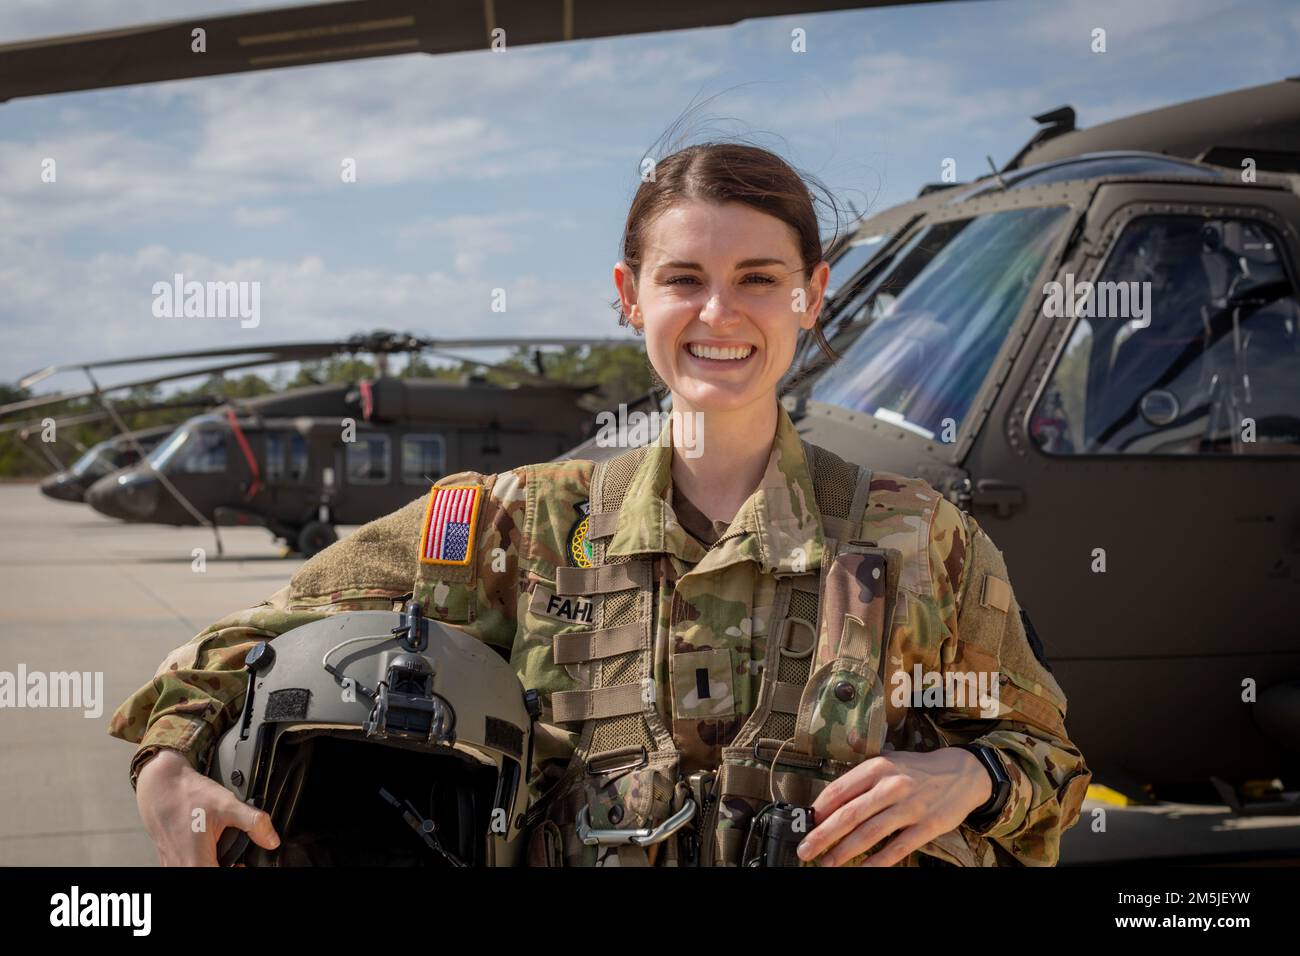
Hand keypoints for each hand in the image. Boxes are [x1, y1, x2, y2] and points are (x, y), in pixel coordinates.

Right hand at [135, 749, 279, 866]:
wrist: (161, 785)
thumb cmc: (188, 795)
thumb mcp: (227, 805)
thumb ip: (253, 823)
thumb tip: (271, 840)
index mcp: (195, 862)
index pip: (221, 878)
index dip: (238, 872)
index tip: (245, 865)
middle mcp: (180, 867)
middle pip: (209, 874)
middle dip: (228, 867)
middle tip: (239, 861)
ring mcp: (171, 864)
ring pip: (198, 871)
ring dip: (214, 865)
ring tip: (228, 857)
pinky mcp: (168, 858)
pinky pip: (187, 867)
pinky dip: (202, 862)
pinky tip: (211, 850)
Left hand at [796, 747, 990, 866]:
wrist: (962, 773)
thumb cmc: (916, 770)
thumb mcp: (887, 760)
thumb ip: (858, 774)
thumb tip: (827, 797)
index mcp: (877, 767)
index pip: (840, 790)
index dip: (819, 810)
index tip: (805, 824)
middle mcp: (892, 786)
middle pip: (850, 814)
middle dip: (823, 835)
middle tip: (805, 850)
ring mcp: (910, 807)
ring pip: (870, 833)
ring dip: (844, 851)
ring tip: (827, 863)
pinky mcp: (927, 827)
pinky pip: (897, 848)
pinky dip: (877, 862)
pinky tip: (862, 870)